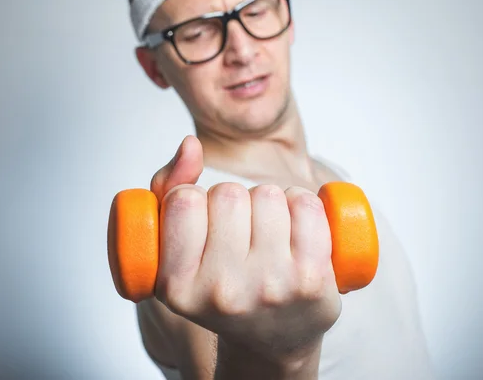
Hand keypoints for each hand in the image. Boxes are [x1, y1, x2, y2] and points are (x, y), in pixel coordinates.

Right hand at [150, 135, 340, 363]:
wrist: (276, 338)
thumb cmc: (225, 285)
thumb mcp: (180, 250)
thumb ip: (170, 188)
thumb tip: (191, 144)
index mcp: (178, 286)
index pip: (183, 200)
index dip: (195, 197)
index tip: (203, 218)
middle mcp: (224, 290)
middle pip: (229, 193)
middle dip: (235, 200)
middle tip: (240, 228)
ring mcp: (271, 285)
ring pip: (268, 193)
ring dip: (271, 200)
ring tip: (269, 227)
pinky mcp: (312, 279)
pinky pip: (306, 205)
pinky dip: (303, 203)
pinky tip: (298, 225)